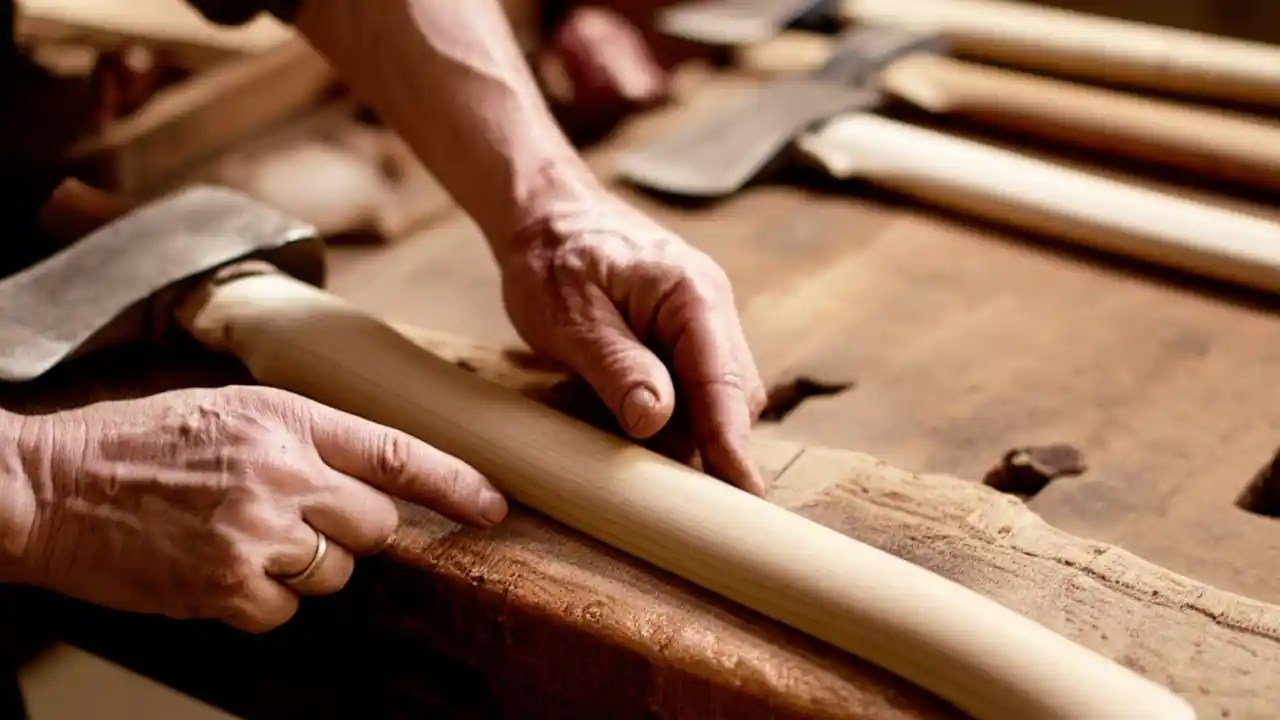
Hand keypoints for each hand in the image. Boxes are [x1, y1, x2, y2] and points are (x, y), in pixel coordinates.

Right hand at [10, 385, 506, 632]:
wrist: (50, 485)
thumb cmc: (138, 445)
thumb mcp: (231, 412)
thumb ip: (305, 441)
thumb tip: (370, 482)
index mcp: (287, 420)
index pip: (394, 451)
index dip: (453, 483)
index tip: (493, 506)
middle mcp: (282, 473)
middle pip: (375, 526)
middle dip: (350, 533)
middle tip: (297, 522)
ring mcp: (256, 532)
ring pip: (334, 575)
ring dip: (301, 569)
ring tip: (239, 540)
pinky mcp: (226, 585)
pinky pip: (283, 611)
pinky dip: (258, 602)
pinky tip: (216, 571)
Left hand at [499, 194, 767, 493]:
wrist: (545, 215)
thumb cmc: (553, 257)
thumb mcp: (571, 316)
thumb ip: (616, 366)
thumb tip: (655, 421)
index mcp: (692, 294)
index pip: (723, 381)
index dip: (732, 442)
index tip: (743, 493)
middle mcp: (709, 309)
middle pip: (732, 395)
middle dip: (718, 447)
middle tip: (693, 505)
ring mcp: (698, 325)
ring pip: (715, 397)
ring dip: (693, 437)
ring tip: (662, 481)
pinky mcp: (679, 340)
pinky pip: (691, 390)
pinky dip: (674, 421)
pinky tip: (642, 442)